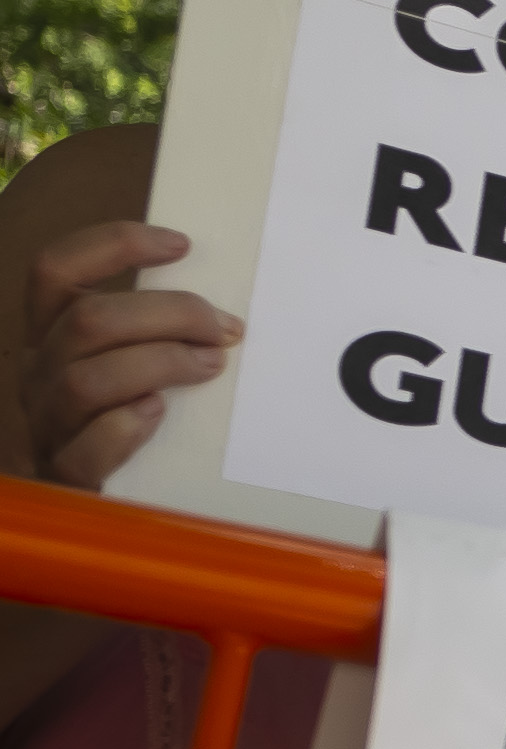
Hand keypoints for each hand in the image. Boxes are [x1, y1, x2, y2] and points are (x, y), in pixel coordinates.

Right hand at [20, 219, 236, 487]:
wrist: (93, 504)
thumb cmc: (125, 419)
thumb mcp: (130, 361)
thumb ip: (152, 330)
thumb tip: (219, 306)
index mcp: (50, 333)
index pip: (54, 268)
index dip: (113, 245)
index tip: (182, 245)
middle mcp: (37, 370)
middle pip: (88, 319)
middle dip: (170, 314)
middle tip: (226, 329)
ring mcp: (46, 422)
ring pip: (87, 378)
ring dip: (161, 364)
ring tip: (210, 366)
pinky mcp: (64, 473)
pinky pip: (86, 448)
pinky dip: (127, 427)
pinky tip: (159, 415)